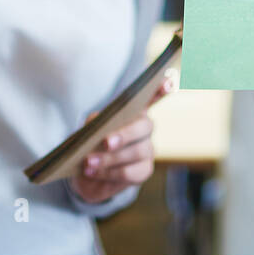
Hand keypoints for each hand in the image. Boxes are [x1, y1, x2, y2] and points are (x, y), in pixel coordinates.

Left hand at [69, 75, 172, 203]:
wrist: (85, 174)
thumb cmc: (89, 144)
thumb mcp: (88, 128)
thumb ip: (95, 123)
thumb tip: (101, 129)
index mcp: (133, 112)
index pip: (152, 97)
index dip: (161, 89)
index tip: (168, 80)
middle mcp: (145, 129)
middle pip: (145, 126)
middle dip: (125, 134)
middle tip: (106, 142)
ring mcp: (147, 150)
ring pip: (137, 151)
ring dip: (110, 158)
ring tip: (89, 162)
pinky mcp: (143, 171)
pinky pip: (130, 172)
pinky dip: (109, 173)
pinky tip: (93, 172)